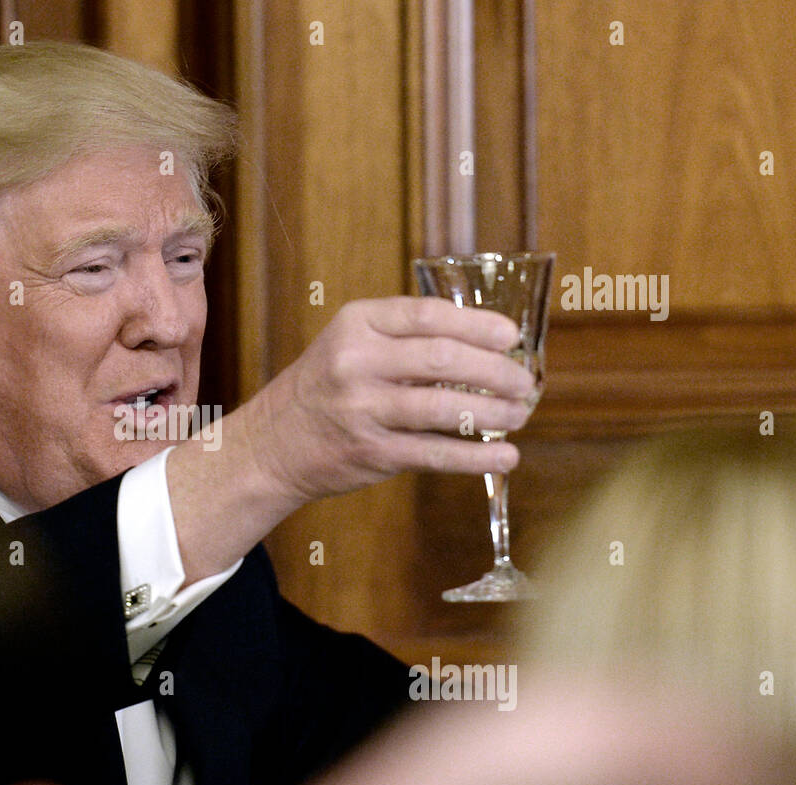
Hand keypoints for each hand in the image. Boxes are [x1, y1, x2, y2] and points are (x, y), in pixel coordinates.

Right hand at [167, 296, 536, 582]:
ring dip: (493, 413)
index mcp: (356, 325)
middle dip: (495, 371)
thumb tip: (485, 343)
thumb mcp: (350, 344)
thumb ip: (404, 338)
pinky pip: (435, 453)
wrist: (271, 444)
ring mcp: (362, 409)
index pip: (427, 316)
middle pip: (442, 359)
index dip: (477, 324)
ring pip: (443, 408)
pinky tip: (505, 457)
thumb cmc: (324, 389)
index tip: (511, 337)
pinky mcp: (371, 452)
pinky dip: (476, 457)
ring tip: (521, 415)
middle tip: (524, 382)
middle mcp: (356, 363)